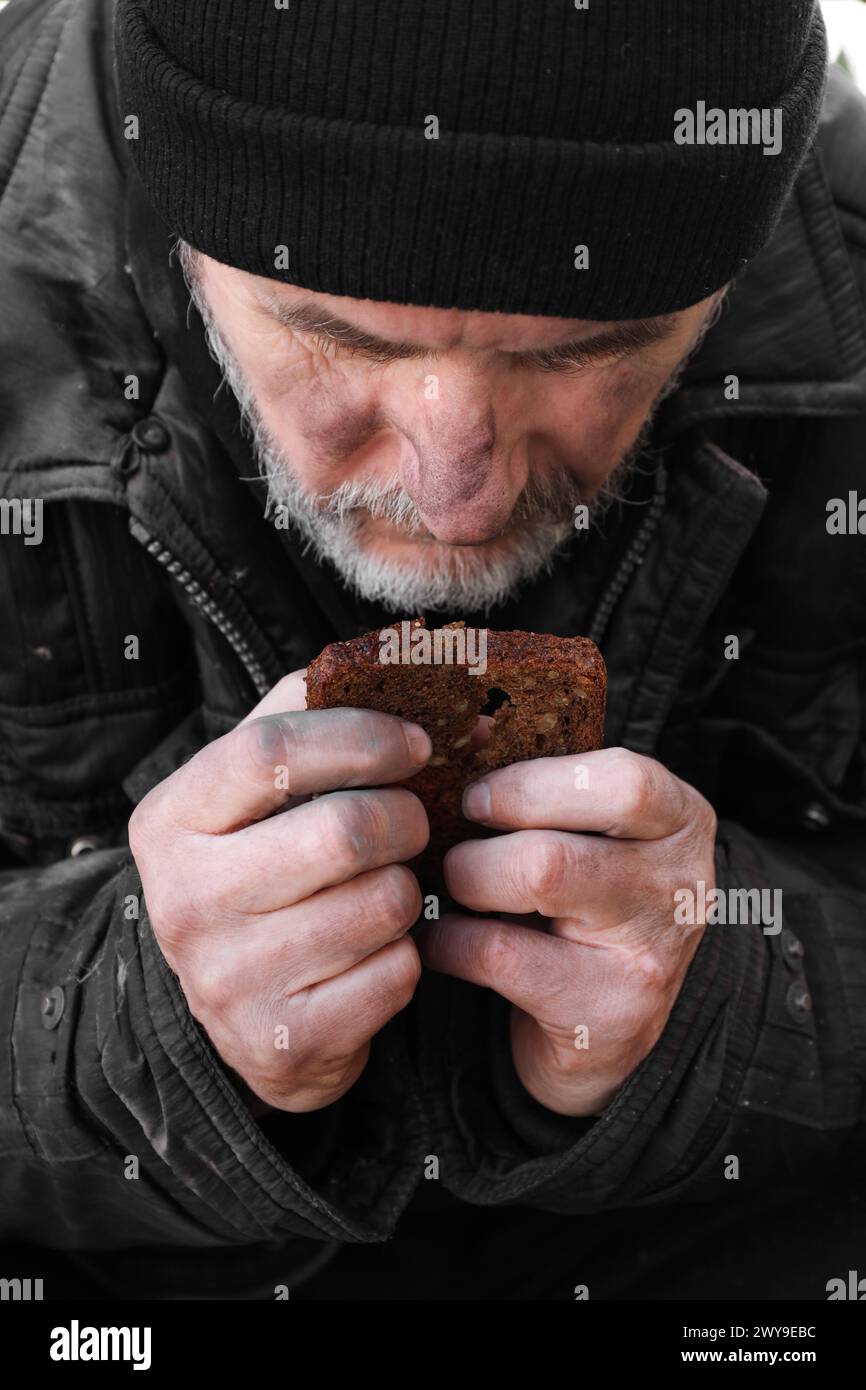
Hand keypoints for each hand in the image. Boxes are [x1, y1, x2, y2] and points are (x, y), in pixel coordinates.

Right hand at [128, 670, 429, 1112]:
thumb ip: (306, 719)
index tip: (415, 742)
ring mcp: (227, 978)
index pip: (268, 751)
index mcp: (171, 820)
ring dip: (408, 891)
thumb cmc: (262, 872)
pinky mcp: (281, 1039)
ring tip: (385, 891)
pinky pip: (395, 975)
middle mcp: (184, 901)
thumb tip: (399, 664)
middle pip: (343, 831)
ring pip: (382, 904)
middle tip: (414, 821)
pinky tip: (376, 952)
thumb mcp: (256, 794)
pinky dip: (407, 956)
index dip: (359, 737)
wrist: (237, 1013)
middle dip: (406, 818)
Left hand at [417, 748, 715, 1115]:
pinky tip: (446, 945)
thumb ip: (546, 787)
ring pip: (537, 881)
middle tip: (457, 856)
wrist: (606, 1034)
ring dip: (467, 885)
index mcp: (682, 818)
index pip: (623, 780)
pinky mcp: (612, 1012)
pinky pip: (500, 954)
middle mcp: (681, 882)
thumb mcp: (588, 838)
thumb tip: (466, 726)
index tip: (478, 798)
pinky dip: (450, 944)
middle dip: (483, 845)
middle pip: (560, 841)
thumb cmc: (584, 910)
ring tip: (455, 894)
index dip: (531, 784)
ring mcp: (653, 952)